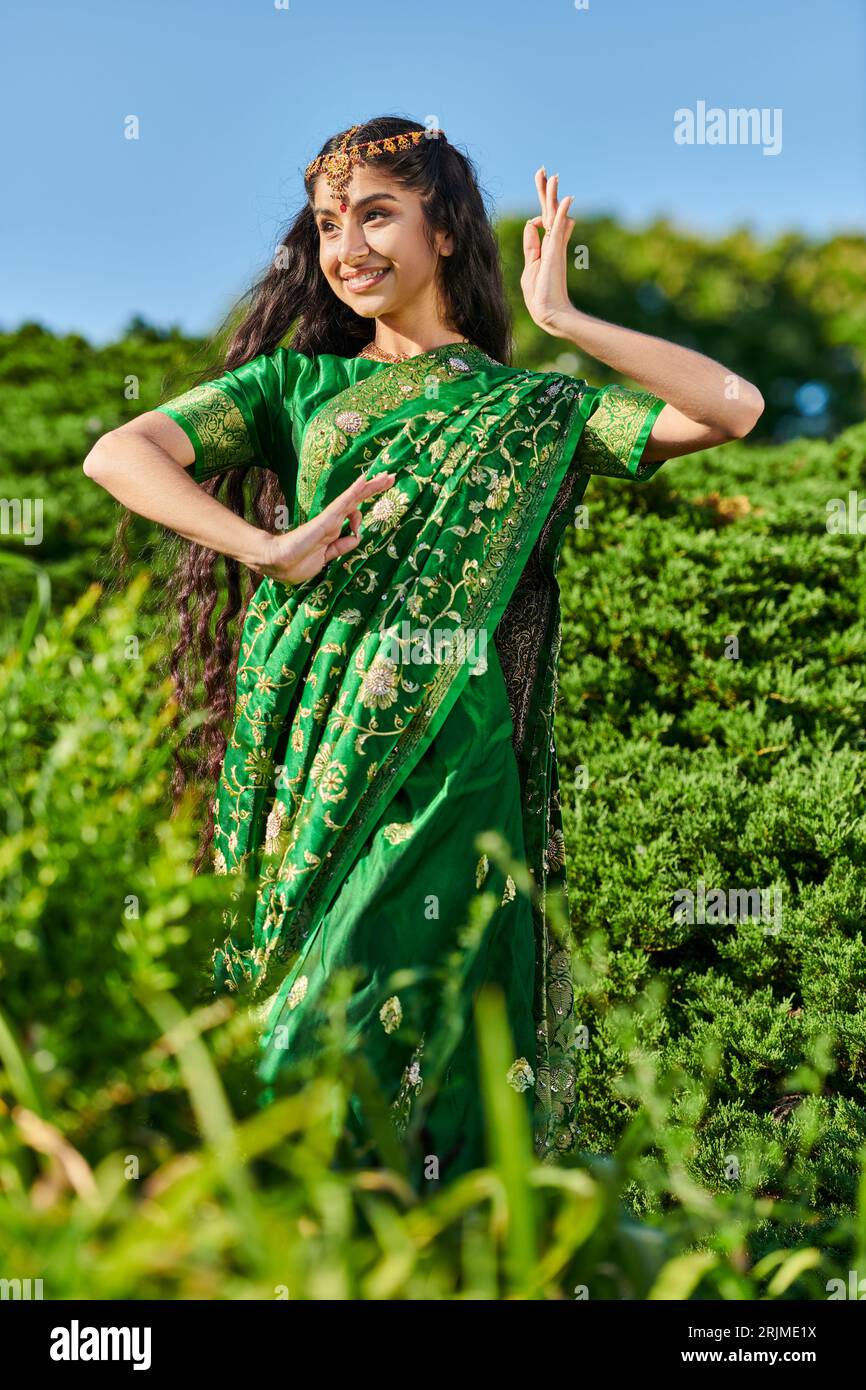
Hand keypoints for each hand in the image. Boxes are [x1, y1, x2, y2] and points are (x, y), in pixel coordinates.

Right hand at [258, 469, 395, 583]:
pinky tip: (364, 479)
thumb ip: (340, 548)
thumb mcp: (325, 558)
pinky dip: (354, 490)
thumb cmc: (297, 563)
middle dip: (374, 488)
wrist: (277, 563)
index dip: (367, 502)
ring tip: (388, 477)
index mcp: (333, 530)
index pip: (354, 512)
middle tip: (390, 477)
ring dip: (371, 486)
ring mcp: (330, 518)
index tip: (378, 499)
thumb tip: (356, 538)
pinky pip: (343, 502)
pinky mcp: (327, 519)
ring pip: (354, 497)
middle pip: (357, 500)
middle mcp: (333, 521)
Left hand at [521, 168, 575, 336]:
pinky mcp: (556, 252)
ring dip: (552, 195)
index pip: (541, 223)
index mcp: (545, 248)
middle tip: (543, 171)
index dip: (535, 219)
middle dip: (544, 192)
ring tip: (553, 175)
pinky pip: (559, 229)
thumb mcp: (530, 267)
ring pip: (553, 215)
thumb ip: (531, 246)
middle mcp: (552, 244)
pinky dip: (562, 213)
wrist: (548, 313)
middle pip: (548, 212)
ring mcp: (555, 247)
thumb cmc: (539, 296)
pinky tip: (568, 199)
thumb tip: (531, 224)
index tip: (533, 224)